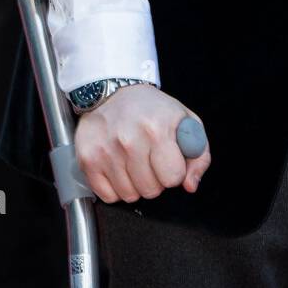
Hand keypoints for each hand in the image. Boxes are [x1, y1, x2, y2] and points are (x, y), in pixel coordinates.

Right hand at [74, 83, 210, 202]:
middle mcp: (130, 140)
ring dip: (134, 184)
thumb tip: (190, 185)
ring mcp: (107, 151)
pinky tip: (118, 167)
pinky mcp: (88, 159)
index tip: (168, 159)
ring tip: (133, 161)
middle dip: (155, 179)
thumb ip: (199, 155)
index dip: (174, 171)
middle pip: (151, 191)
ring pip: (129, 196)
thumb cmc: (152, 109)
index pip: (173, 178)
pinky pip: (108, 196)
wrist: (112, 90)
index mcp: (158, 129)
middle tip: (149, 158)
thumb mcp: (186, 121)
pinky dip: (115, 187)